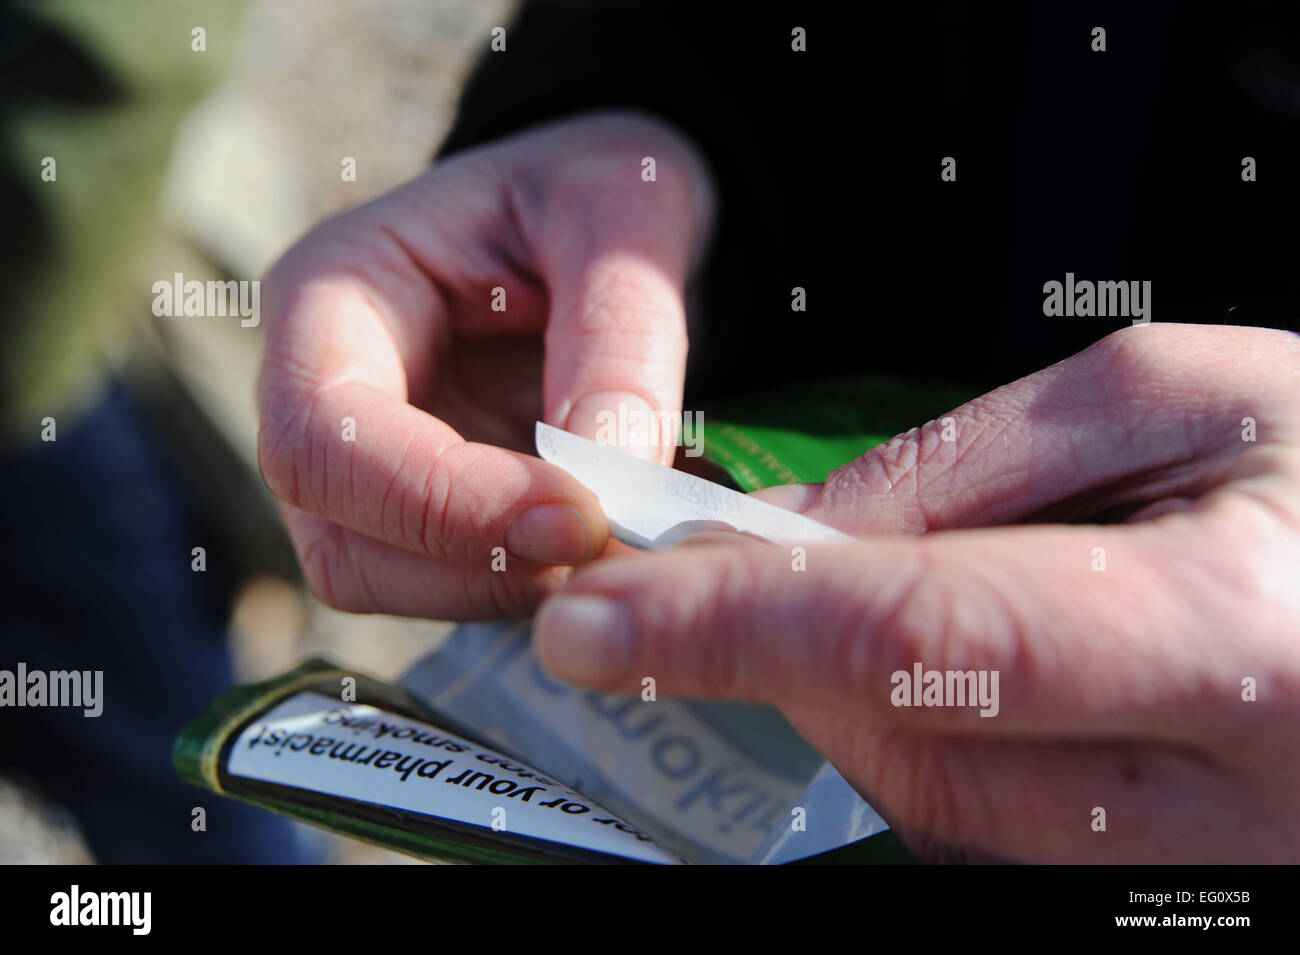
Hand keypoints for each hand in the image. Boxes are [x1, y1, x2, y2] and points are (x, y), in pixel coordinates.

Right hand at [257, 112, 714, 618]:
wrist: (602, 221)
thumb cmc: (595, 193)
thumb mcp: (622, 214)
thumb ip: (620, 335)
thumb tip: (607, 478)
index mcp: (331, 292)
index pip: (322, 435)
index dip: (439, 500)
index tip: (578, 516)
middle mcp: (319, 391)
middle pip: (339, 539)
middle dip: (478, 563)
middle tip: (615, 542)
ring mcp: (359, 464)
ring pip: (383, 583)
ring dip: (504, 587)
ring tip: (618, 536)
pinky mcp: (413, 512)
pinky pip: (442, 588)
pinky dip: (523, 585)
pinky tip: (600, 540)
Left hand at [534, 324, 1299, 861]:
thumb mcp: (1174, 400)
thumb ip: (961, 469)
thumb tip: (791, 538)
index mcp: (1234, 640)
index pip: (916, 641)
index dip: (735, 624)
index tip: (595, 621)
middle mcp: (1221, 805)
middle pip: (900, 741)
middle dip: (796, 648)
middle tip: (772, 560)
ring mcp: (1193, 875)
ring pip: (926, 803)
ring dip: (866, 692)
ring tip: (956, 588)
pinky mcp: (1156, 889)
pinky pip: (984, 830)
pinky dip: (936, 738)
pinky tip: (994, 667)